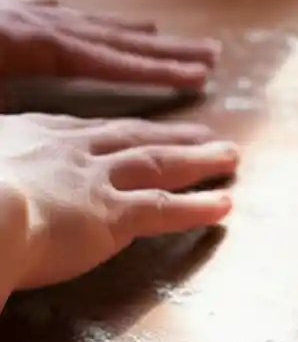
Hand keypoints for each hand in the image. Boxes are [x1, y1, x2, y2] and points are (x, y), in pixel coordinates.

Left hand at [0, 0, 218, 94]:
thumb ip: (9, 108)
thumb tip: (32, 130)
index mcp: (36, 47)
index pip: (111, 63)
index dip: (158, 72)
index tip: (201, 77)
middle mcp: (40, 24)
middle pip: (116, 38)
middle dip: (167, 48)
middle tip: (213, 51)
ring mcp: (20, 12)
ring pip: (86, 21)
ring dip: (126, 29)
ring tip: (157, 31)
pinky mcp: (0, 9)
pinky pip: (46, 12)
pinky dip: (69, 15)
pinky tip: (70, 10)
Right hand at [0, 113, 237, 294]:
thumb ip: (1, 163)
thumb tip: (1, 186)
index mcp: (29, 136)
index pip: (82, 130)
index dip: (114, 129)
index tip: (137, 126)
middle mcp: (69, 150)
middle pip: (131, 137)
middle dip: (170, 134)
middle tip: (203, 133)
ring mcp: (94, 180)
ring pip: (159, 164)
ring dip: (198, 160)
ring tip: (230, 155)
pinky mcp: (113, 215)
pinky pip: (166, 209)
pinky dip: (198, 206)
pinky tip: (224, 204)